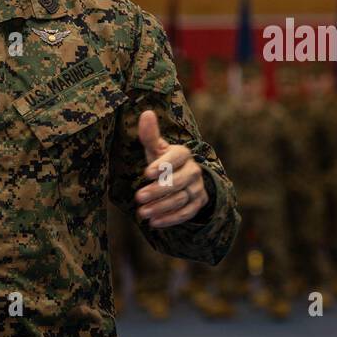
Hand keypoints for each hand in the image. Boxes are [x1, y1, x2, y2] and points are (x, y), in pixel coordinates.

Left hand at [134, 110, 207, 227]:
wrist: (183, 178)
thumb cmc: (163, 161)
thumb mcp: (156, 149)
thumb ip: (150, 135)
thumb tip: (146, 113)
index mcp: (183, 154)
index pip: (177, 158)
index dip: (163, 165)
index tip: (146, 173)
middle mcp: (193, 170)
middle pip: (178, 181)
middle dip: (158, 190)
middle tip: (138, 197)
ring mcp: (197, 188)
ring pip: (182, 198)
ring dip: (162, 207)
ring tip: (142, 213)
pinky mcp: (198, 203)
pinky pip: (187, 212)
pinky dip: (171, 218)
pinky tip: (155, 222)